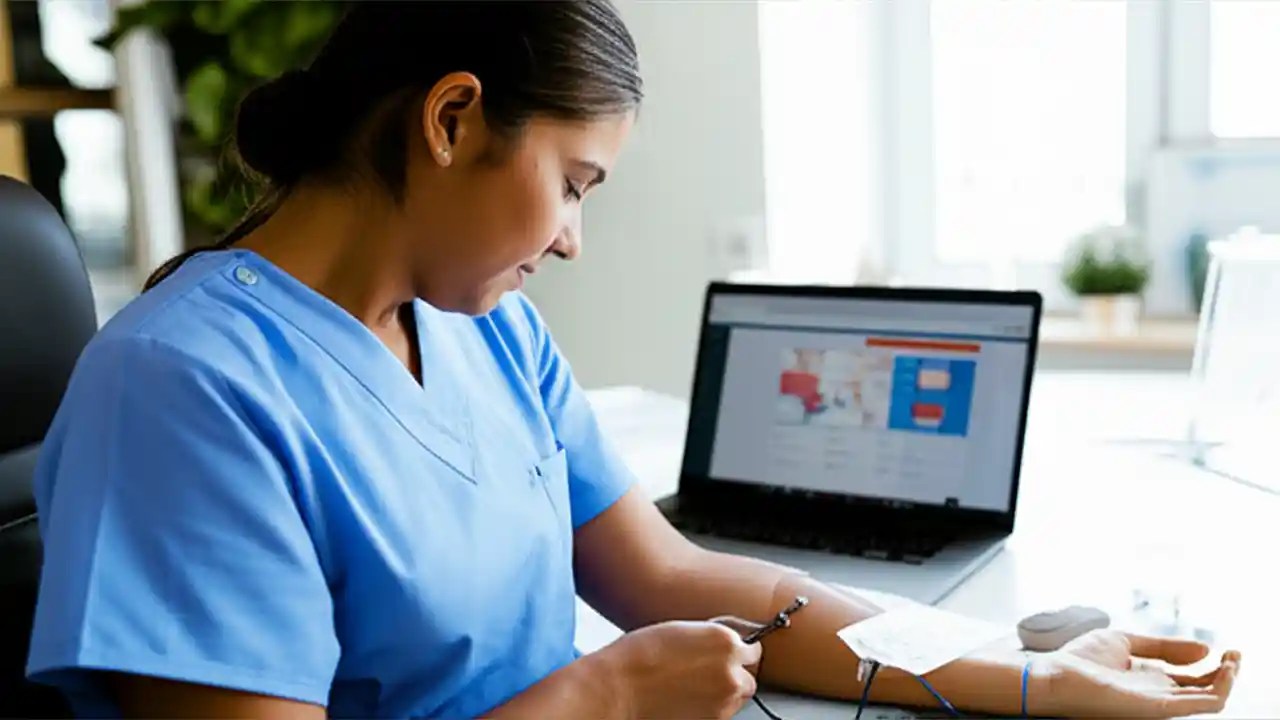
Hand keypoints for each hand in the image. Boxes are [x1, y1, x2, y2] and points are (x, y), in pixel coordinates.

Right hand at [591, 619, 763, 719]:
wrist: (619, 686)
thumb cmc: (640, 654)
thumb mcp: (683, 631)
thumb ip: (713, 639)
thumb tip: (729, 647)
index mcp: (725, 641)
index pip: (754, 650)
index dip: (739, 654)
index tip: (729, 658)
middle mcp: (731, 670)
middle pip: (750, 678)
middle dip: (734, 677)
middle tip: (708, 676)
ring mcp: (724, 700)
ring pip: (737, 699)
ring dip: (724, 694)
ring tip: (692, 689)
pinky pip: (722, 715)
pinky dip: (711, 710)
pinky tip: (686, 700)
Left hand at [1040, 629, 1239, 717]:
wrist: (1055, 673)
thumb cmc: (1081, 660)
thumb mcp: (1128, 643)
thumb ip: (1165, 647)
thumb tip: (1204, 649)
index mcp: (1151, 680)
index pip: (1194, 679)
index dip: (1215, 665)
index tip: (1226, 648)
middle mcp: (1159, 695)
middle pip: (1206, 690)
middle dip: (1227, 672)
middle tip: (1235, 653)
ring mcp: (1160, 703)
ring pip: (1210, 700)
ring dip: (1228, 680)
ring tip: (1233, 659)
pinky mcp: (1157, 708)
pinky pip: (1199, 705)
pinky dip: (1218, 688)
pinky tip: (1223, 669)